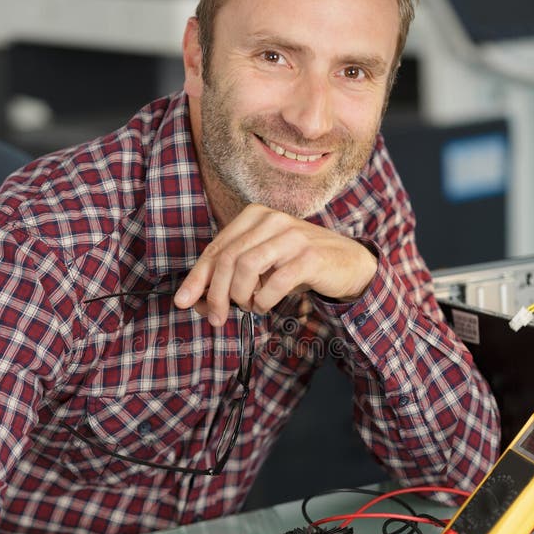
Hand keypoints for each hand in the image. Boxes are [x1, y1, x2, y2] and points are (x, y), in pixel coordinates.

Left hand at [174, 204, 376, 324]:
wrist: (349, 264)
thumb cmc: (299, 265)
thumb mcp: (262, 267)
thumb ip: (231, 278)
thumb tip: (196, 302)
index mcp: (255, 216)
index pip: (217, 249)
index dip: (197, 278)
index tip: (183, 302)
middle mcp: (272, 220)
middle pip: (228, 258)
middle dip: (216, 294)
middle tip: (217, 318)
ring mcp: (291, 236)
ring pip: (247, 267)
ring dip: (241, 296)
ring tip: (248, 307)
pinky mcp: (309, 257)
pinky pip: (275, 282)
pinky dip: (264, 300)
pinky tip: (265, 306)